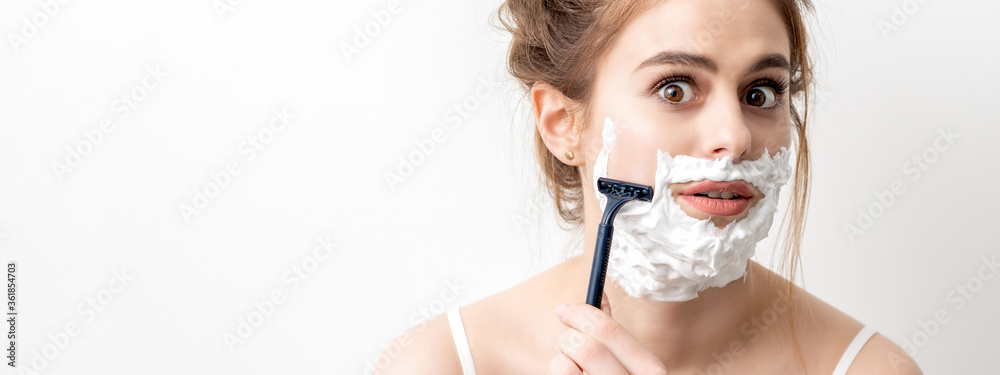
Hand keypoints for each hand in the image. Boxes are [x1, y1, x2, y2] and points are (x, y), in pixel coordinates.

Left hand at [548, 292, 668, 374]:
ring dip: (560, 356)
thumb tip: (599, 294)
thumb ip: (615, 333)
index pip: (609, 330)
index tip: (566, 309)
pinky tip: (570, 374)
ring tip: (570, 360)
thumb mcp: (631, 363)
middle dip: (568, 334)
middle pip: (586, 347)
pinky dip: (558, 370)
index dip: (581, 313)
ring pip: (565, 365)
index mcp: (650, 370)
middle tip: (565, 335)